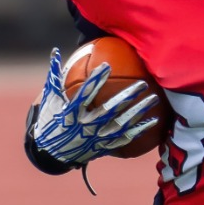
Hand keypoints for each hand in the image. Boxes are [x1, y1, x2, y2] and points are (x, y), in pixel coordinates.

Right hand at [32, 47, 158, 165]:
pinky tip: (154, 120)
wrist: (50, 152)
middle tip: (143, 83)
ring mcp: (96, 137)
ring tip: (154, 98)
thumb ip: (54, 75)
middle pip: (110, 109)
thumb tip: (55, 52)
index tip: (107, 66)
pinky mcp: (103, 146)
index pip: (85, 93)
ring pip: (121, 124)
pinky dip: (139, 129)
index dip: (95, 80)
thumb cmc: (50, 119)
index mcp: (71, 112)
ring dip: (139, 111)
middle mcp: (85, 125)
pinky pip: (124, 138)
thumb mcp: (49, 98)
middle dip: (128, 96)